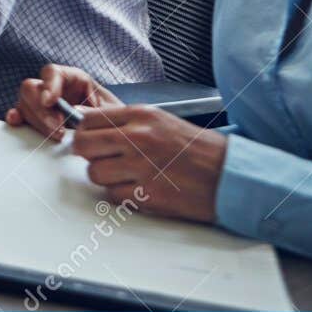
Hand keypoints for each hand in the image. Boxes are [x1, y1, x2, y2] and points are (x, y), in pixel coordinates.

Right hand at [6, 63, 122, 139]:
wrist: (114, 134)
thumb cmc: (115, 119)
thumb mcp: (112, 113)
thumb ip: (95, 110)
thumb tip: (75, 111)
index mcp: (73, 78)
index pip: (53, 72)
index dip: (48, 85)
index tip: (50, 101)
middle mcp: (54, 88)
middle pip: (32, 87)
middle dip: (41, 110)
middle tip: (57, 129)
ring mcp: (42, 103)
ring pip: (24, 102)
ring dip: (35, 120)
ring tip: (56, 135)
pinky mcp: (36, 118)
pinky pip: (19, 114)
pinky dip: (16, 118)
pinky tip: (17, 122)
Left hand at [69, 105, 228, 222]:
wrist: (229, 175)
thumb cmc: (196, 149)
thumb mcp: (159, 120)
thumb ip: (122, 119)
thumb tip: (82, 117)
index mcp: (141, 116)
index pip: (88, 119)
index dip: (84, 131)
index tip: (90, 139)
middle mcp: (138, 138)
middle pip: (83, 145)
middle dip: (88, 154)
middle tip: (103, 158)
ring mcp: (141, 167)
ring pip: (94, 173)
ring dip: (106, 177)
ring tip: (128, 174)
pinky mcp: (147, 194)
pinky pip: (113, 195)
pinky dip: (122, 195)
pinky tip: (141, 188)